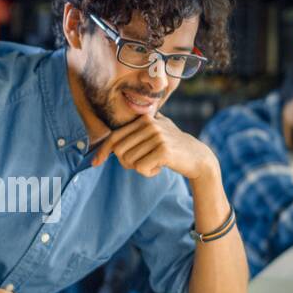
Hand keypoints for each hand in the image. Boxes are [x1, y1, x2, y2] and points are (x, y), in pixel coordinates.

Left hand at [92, 113, 214, 180]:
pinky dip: (149, 173)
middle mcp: (150, 124)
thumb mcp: (155, 132)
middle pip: (120, 152)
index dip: (102, 151)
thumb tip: (108, 143)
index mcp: (144, 119)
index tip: (95, 162)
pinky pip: (141, 169)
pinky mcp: (164, 151)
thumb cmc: (172, 147)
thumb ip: (136, 131)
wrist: (198, 157)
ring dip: (140, 168)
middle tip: (143, 163)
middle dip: (127, 163)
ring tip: (155, 163)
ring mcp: (157, 137)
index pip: (115, 137)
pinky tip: (160, 168)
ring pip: (130, 161)